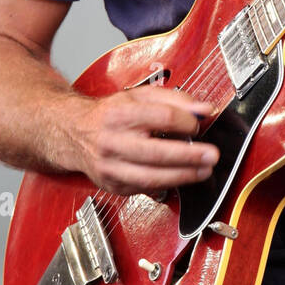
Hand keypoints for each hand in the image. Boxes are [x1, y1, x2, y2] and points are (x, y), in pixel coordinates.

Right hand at [69, 86, 219, 195]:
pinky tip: (181, 178)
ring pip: (151, 176)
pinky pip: (144, 188)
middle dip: (189, 156)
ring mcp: (111, 166)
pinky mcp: (113, 185)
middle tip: (211, 155)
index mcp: (120, 114)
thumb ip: (175, 99)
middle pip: (156, 152)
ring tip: (203, 171)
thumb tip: (204, 108)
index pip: (161, 117)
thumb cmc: (109, 114)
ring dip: (182, 176)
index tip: (198, 124)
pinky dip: (166, 184)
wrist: (73, 132)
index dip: (185, 122)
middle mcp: (112, 141)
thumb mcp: (139, 96)